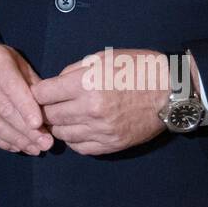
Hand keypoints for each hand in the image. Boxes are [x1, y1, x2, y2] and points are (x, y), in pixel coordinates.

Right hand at [0, 43, 54, 155]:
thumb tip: (49, 113)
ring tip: (33, 149)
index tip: (40, 126)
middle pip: (3, 110)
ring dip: (15, 140)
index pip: (12, 88)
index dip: (26, 108)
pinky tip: (15, 146)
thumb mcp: (18, 64)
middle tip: (45, 144)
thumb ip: (32, 85)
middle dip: (26, 131)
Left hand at [30, 48, 172, 155]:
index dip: (38, 92)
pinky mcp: (111, 145)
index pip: (43, 94)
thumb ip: (72, 71)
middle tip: (51, 105)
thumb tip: (53, 86)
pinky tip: (79, 129)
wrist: (169, 90)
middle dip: (46, 109)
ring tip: (65, 117)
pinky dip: (74, 139)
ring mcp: (101, 130)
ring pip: (62, 134)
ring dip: (59, 125)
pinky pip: (80, 148)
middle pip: (50, 116)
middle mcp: (90, 109)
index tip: (41, 92)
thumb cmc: (135, 68)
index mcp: (86, 84)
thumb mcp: (100, 58)